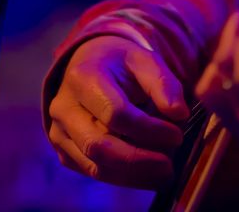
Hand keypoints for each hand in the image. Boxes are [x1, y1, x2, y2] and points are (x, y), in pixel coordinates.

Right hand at [47, 36, 189, 188]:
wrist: (89, 66)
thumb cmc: (120, 64)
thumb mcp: (144, 60)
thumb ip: (163, 83)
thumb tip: (179, 113)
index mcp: (82, 77)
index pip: (114, 113)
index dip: (148, 130)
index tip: (176, 135)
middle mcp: (63, 108)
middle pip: (98, 146)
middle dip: (139, 160)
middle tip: (170, 165)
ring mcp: (59, 133)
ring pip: (95, 166)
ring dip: (134, 175)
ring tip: (164, 173)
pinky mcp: (64, 152)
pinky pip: (94, 173)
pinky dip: (124, 179)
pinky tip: (148, 174)